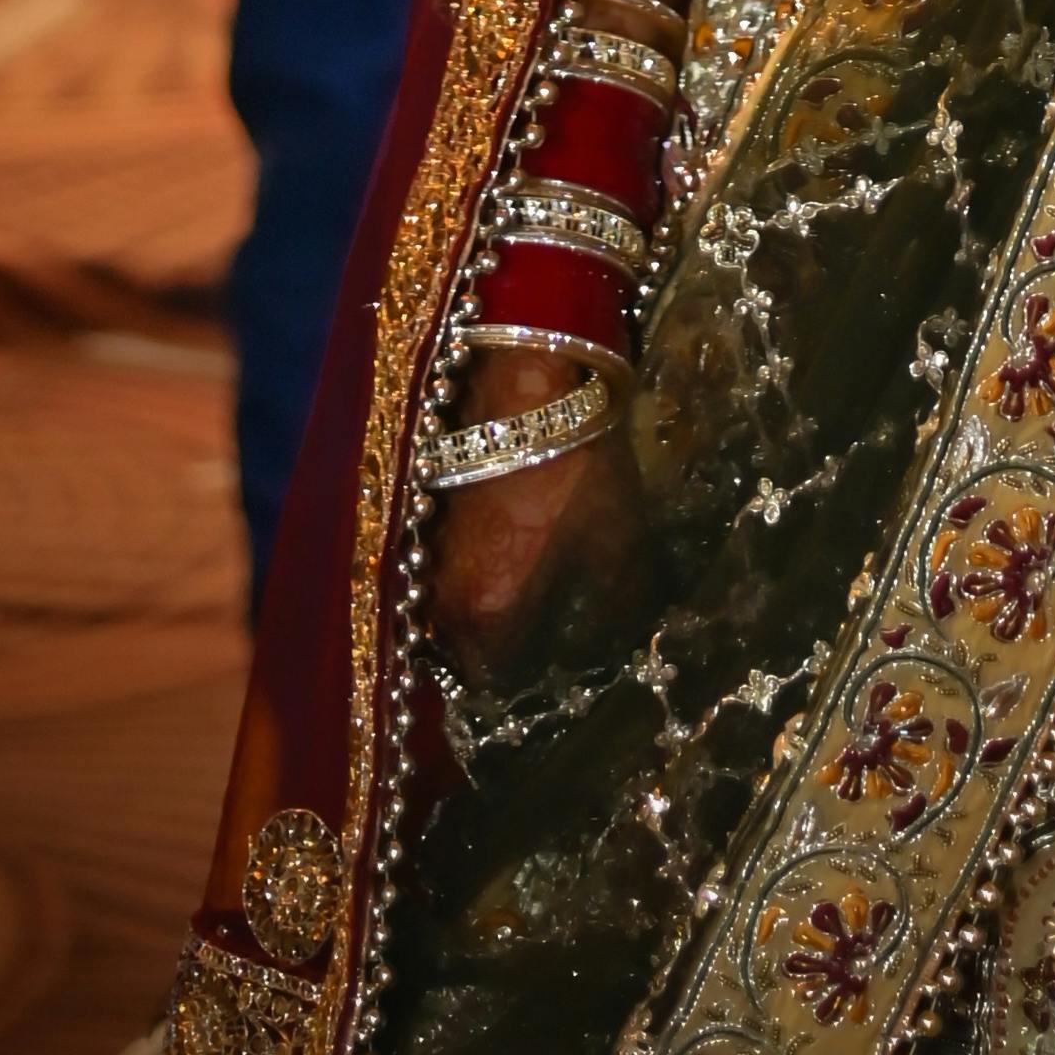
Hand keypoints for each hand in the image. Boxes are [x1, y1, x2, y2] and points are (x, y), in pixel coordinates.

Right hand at [430, 342, 639, 690]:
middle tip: (542, 631)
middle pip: (466, 649)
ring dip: (481, 605)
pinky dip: (466, 566)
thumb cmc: (575, 462)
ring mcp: (420, 550)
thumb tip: (637, 647)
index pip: (497, 686)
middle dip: (502, 646)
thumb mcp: (620, 544)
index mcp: (486, 617)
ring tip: (523, 588)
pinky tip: (501, 545)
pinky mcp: (417, 509)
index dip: (530, 681)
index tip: (555, 671)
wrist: (525, 368)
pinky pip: (439, 564)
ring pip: (449, 605)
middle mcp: (438, 596)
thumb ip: (624, 610)